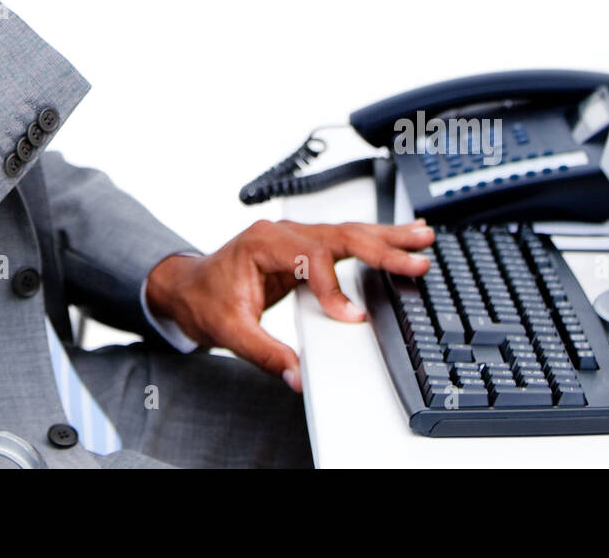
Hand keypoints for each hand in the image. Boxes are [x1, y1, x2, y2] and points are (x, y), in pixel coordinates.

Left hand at [144, 219, 433, 391]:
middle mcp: (282, 233)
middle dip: (381, 246)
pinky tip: (397, 241)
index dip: (335, 289)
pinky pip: (342, 241)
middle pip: (339, 234)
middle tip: (417, 258)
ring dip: (385, 236)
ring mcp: (293, 237)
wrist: (187, 287)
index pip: (311, 258)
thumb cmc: (203, 300)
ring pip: (346, 232)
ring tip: (422, 236)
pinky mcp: (302, 248)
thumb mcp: (229, 331)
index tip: (353, 317)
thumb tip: (297, 376)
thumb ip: (265, 354)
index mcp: (263, 243)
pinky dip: (372, 242)